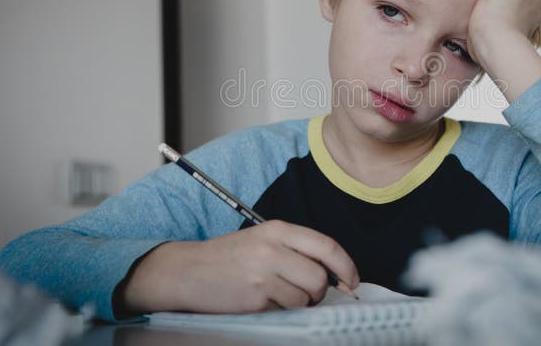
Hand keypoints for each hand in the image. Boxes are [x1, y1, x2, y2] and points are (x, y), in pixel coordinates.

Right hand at [115, 220, 358, 314]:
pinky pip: (284, 310)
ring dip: (301, 303)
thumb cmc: (230, 256)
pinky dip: (281, 310)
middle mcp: (272, 249)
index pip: (326, 246)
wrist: (187, 271)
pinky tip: (263, 301)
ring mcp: (262, 275)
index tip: (353, 280)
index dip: (346, 266)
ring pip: (305, 297)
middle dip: (320, 291)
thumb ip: (296, 250)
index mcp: (277, 229)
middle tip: (308, 293)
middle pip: (319, 277)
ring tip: (280, 295)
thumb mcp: (263, 239)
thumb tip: (334, 274)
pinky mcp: (253, 299)